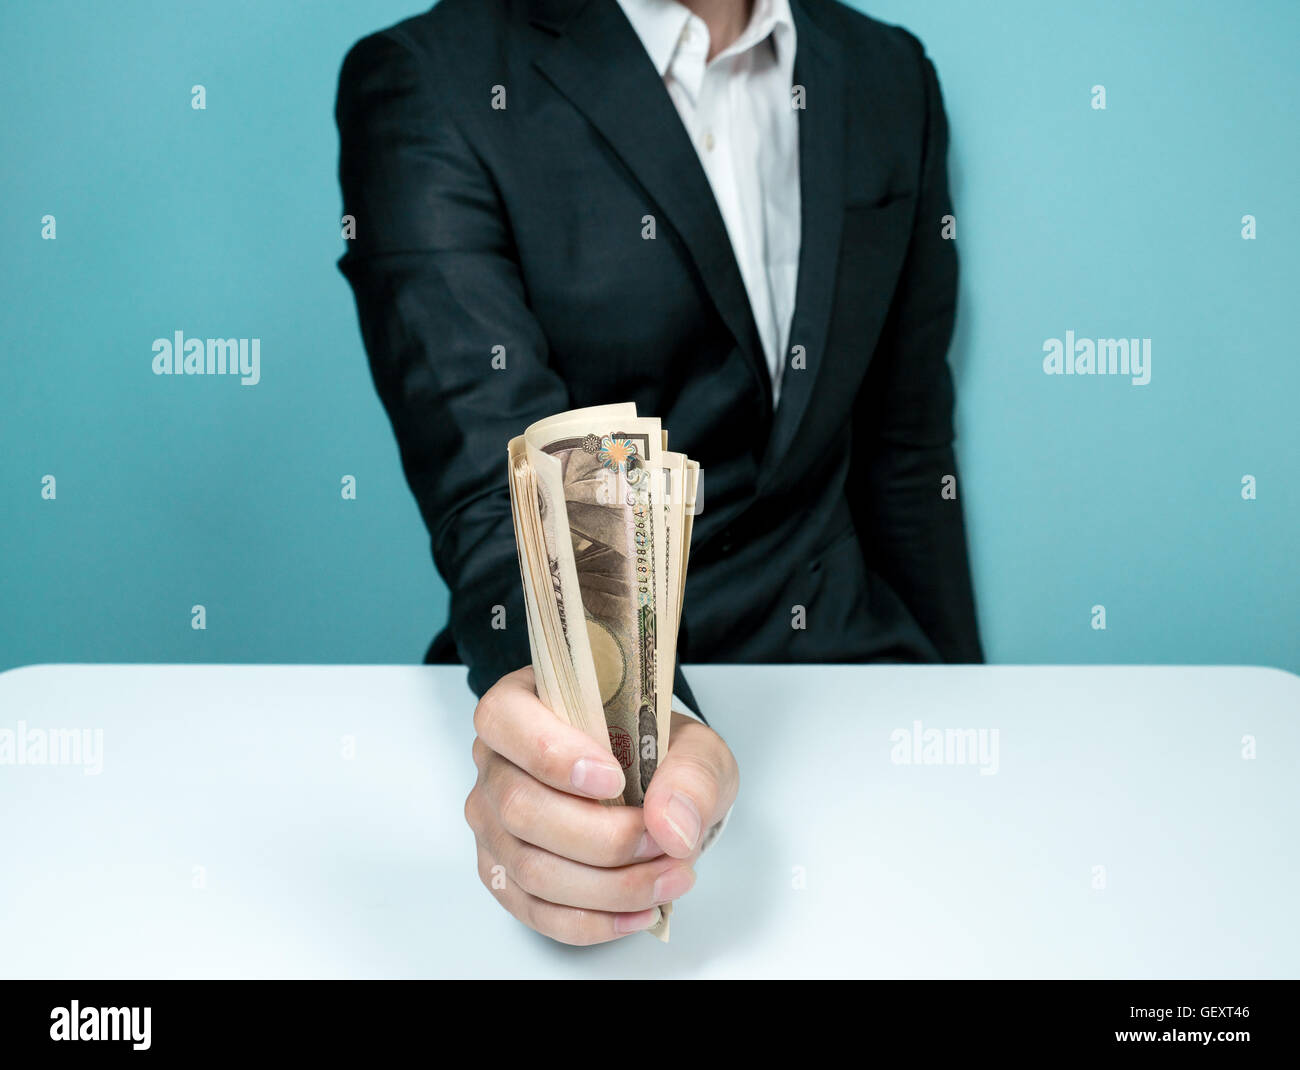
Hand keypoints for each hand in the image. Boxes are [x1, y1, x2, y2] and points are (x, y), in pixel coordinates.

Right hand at [465, 666, 739, 944]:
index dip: (552, 754)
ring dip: (609, 886)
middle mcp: (494, 762)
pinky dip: (594, 921)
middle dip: (601, 837)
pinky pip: (536, 911)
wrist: (659, 793)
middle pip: (519, 807)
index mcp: (524, 703)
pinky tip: (640, 911)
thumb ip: (691, 775)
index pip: (504, 719)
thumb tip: (670, 827)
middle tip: (662, 842)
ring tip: (670, 878)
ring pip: (530, 868)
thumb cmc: (659, 755)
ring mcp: (492, 823)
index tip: (614, 779)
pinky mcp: (504, 875)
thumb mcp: (695, 746)